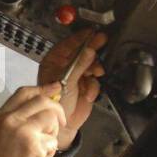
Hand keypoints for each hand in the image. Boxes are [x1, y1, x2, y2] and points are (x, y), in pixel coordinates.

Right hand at [0, 85, 67, 156]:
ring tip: (42, 146)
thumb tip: (45, 105)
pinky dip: (50, 151)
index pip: (25, 92)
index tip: (55, 88)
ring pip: (52, 119)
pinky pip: (53, 142)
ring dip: (53, 133)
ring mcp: (24, 132)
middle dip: (57, 111)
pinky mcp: (35, 146)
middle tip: (61, 122)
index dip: (43, 89)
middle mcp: (12, 120)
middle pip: (43, 101)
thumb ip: (19, 118)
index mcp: (2, 116)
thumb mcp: (2, 133)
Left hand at [38, 29, 107, 149]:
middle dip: (92, 50)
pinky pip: (95, 80)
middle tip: (102, 40)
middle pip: (82, 52)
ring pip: (91, 65)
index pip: (69, 44)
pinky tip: (88, 93)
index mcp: (54, 61)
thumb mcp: (67, 80)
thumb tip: (89, 51)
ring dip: (95, 69)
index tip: (91, 32)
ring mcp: (77, 76)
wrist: (63, 124)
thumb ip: (79, 64)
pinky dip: (93, 87)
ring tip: (96, 73)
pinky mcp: (86, 86)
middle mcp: (65, 66)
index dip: (81, 38)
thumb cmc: (55, 103)